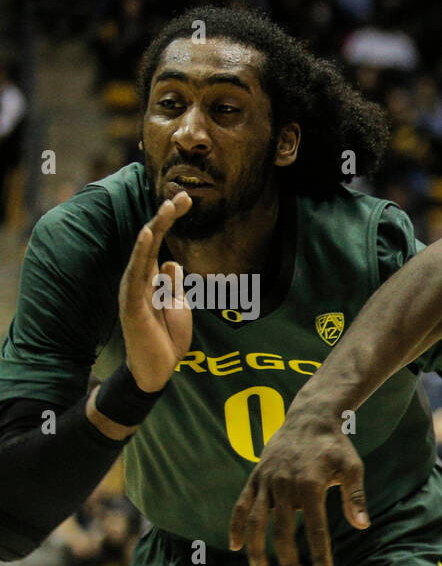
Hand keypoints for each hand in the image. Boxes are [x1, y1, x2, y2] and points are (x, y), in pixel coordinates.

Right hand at [118, 193, 193, 392]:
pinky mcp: (132, 304)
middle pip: (151, 242)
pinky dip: (140, 254)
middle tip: (181, 196)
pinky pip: (135, 275)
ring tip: (167, 208)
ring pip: (142, 254)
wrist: (158, 369)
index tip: (185, 200)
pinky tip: (146, 236)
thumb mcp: (178, 306)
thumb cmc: (167, 337)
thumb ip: (173, 284)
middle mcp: (139, 280)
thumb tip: (172, 262)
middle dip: (165, 218)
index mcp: (152, 278)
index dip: (170, 221)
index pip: (160, 242)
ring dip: (155, 229)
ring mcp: (134, 290)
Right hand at [229, 414, 368, 565]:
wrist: (309, 419)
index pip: (315, 529)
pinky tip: (235, 546)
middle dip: (290, 560)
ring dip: (257, 552)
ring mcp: (266, 482)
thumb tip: (362, 526)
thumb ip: (354, 497)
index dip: (319, 554)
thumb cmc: (335, 446)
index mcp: (310, 485)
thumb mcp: (352, 467)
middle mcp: (284, 486)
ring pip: (256, 523)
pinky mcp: (255, 479)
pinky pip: (241, 506)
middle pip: (282, 532)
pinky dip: (236, 526)